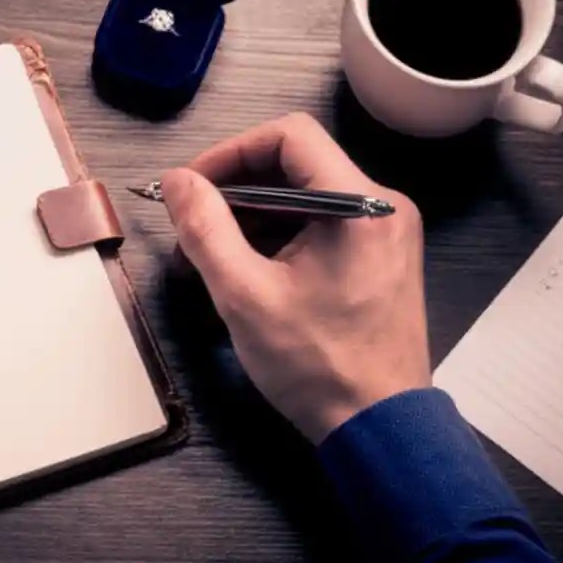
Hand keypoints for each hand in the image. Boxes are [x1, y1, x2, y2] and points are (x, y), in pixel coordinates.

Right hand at [161, 113, 429, 442]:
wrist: (377, 426)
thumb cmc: (320, 367)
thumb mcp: (245, 295)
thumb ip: (205, 229)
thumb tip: (178, 182)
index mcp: (361, 206)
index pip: (289, 135)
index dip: (231, 152)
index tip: (194, 185)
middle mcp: (382, 209)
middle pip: (296, 164)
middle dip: (235, 190)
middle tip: (192, 224)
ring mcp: (384, 234)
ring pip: (305, 196)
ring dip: (252, 216)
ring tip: (210, 257)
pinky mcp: (377, 258)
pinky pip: (320, 224)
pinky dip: (278, 236)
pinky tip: (246, 270)